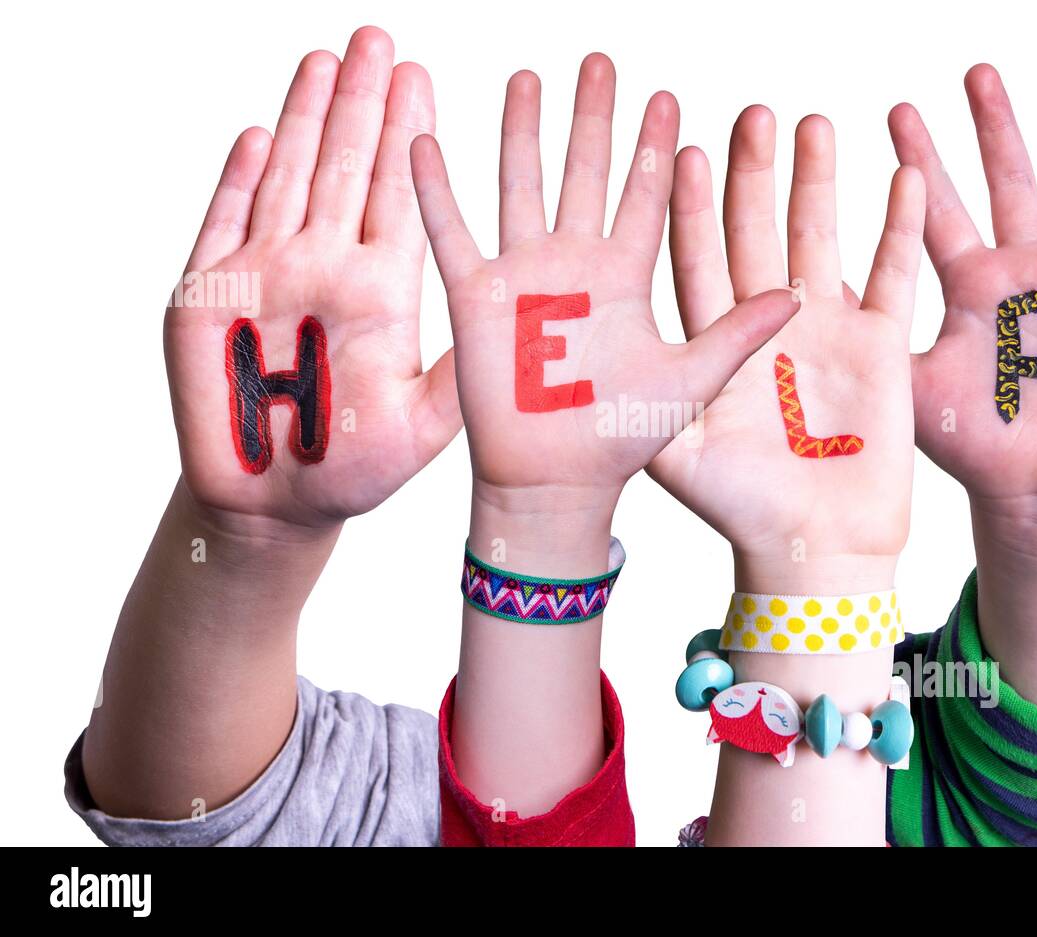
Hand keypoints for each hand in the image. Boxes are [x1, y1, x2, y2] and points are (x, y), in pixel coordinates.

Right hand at [167, 27, 460, 529]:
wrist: (274, 505)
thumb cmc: (353, 471)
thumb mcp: (423, 428)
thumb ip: (460, 375)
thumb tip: (510, 321)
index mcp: (382, 291)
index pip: (397, 197)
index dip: (406, 137)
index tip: (420, 77)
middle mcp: (328, 269)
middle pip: (345, 169)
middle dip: (361, 104)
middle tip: (378, 38)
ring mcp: (268, 275)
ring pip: (289, 180)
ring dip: (304, 119)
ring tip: (325, 60)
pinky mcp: (210, 296)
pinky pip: (226, 224)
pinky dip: (239, 180)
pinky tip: (258, 133)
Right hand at [410, 55, 796, 522]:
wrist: (558, 480)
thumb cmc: (622, 439)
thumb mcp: (693, 380)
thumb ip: (740, 333)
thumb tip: (799, 293)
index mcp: (625, 279)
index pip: (644, 197)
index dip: (654, 148)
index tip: (667, 97)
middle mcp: (575, 266)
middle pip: (585, 173)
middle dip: (593, 118)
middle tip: (602, 62)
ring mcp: (523, 276)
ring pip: (522, 184)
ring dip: (524, 131)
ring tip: (529, 77)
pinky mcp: (475, 298)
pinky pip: (451, 233)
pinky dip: (435, 190)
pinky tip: (425, 142)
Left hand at [648, 107, 924, 589]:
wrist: (818, 549)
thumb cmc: (743, 510)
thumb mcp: (680, 453)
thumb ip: (650, 395)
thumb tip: (597, 348)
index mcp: (714, 345)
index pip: (697, 259)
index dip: (689, 207)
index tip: (679, 151)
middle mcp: (768, 327)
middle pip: (755, 234)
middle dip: (752, 175)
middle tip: (751, 115)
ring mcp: (827, 330)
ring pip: (819, 239)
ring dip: (816, 182)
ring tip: (811, 125)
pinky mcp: (881, 346)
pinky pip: (894, 275)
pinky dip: (901, 229)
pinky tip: (903, 178)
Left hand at [890, 65, 1036, 502]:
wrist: (1032, 488)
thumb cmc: (968, 442)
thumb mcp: (906, 385)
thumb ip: (869, 342)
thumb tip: (796, 314)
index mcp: (967, 286)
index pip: (935, 211)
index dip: (917, 163)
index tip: (894, 110)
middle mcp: (1021, 275)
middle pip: (1006, 185)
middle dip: (990, 131)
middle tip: (974, 71)